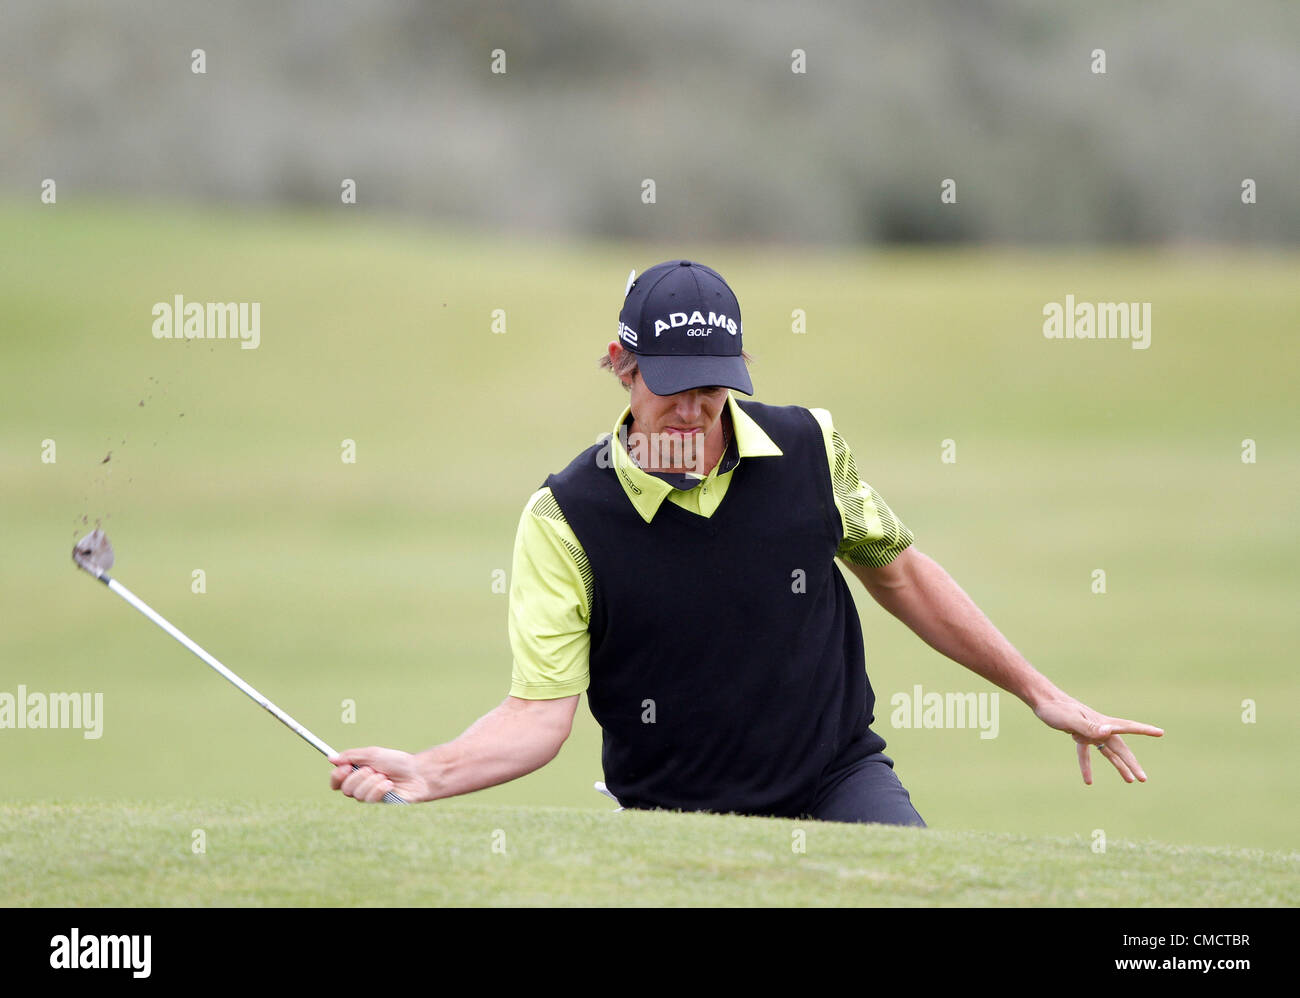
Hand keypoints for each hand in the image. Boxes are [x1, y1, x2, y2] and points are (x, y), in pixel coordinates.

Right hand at [329, 747, 428, 802]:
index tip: (345, 767)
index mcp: (356, 773)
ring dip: (372, 782)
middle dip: (359, 777)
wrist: (417, 773)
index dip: (337, 776)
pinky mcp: (379, 804)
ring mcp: (369, 796)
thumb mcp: (373, 754)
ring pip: (358, 794)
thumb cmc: (397, 762)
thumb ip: (352, 756)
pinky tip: (389, 784)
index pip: (336, 781)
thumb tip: (331, 758)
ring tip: (385, 776)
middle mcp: (360, 786)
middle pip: (345, 788)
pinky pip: (370, 799)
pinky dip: (380, 789)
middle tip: (372, 769)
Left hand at [1031, 696, 1162, 785]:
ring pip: (1108, 752)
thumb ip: (1089, 727)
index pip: (1127, 727)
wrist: (1041, 700)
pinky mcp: (1078, 734)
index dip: (1144, 730)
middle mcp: (1099, 727)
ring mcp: (1090, 731)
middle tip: (1143, 778)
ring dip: (1119, 766)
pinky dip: (1087, 766)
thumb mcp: (1071, 720)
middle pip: (1120, 747)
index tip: (1160, 732)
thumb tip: (1108, 733)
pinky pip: (1086, 753)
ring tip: (1130, 781)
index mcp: (1101, 722)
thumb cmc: (1055, 709)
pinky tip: (1088, 781)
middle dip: (1132, 763)